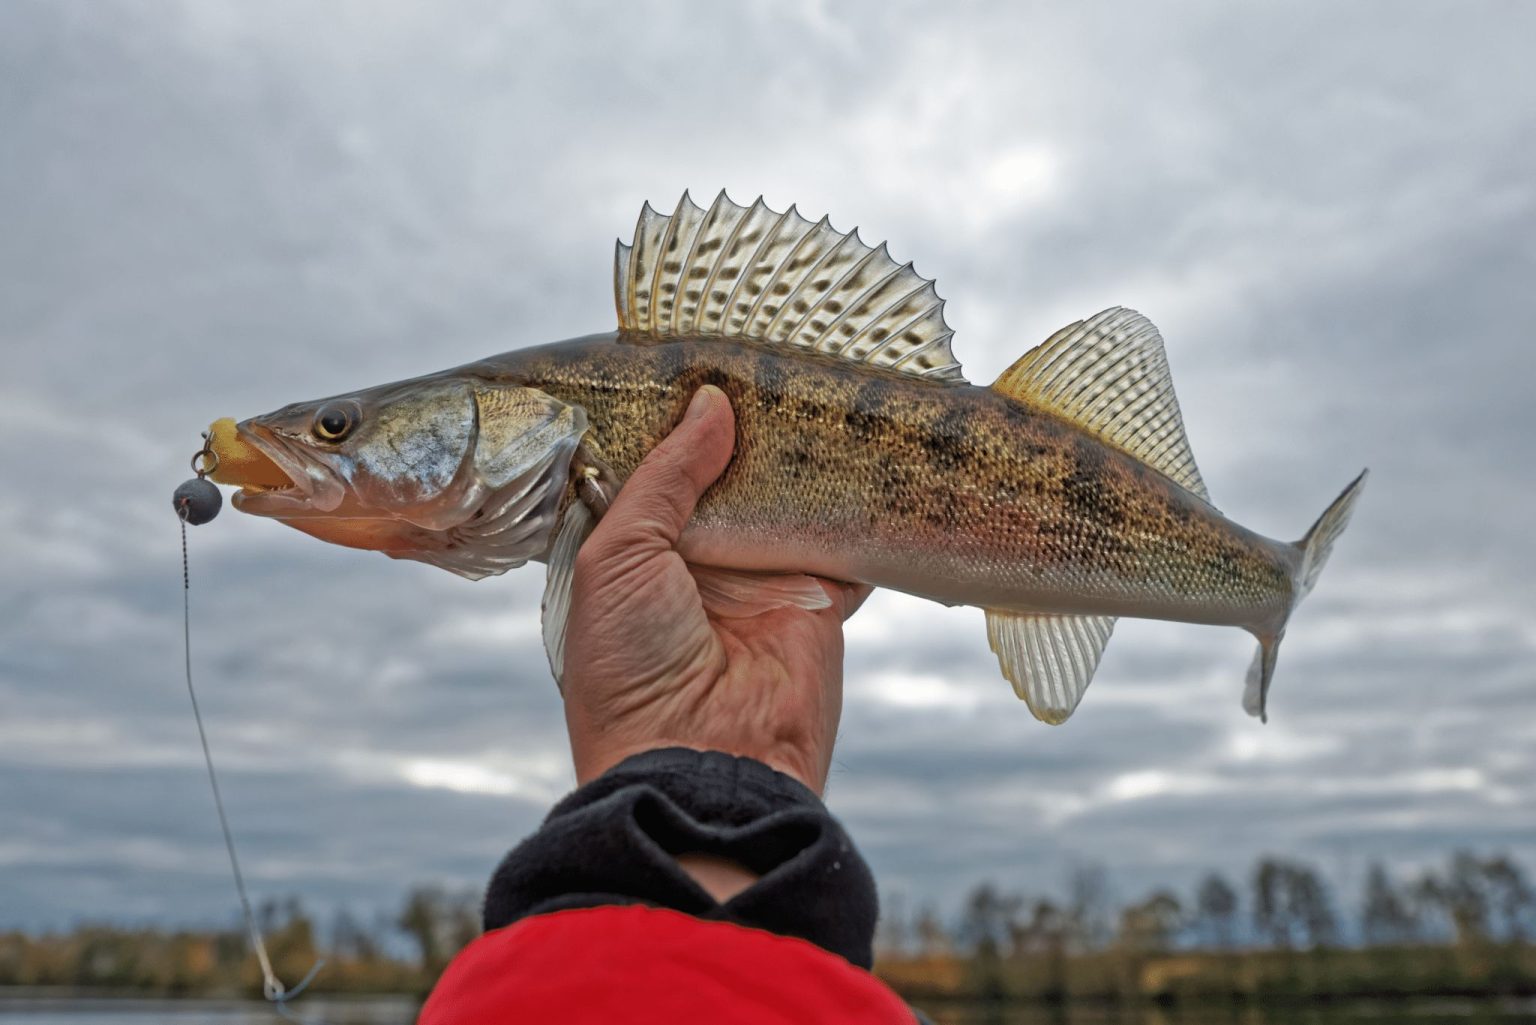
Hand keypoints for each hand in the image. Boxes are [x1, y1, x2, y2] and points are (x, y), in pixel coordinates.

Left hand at [560, 385, 869, 794]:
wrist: (702, 764)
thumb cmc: (631, 668)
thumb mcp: (619, 554)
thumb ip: (665, 476)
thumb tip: (713, 404)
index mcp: (632, 555)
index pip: (655, 471)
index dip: (671, 422)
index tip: (692, 360)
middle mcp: (696, 563)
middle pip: (725, 476)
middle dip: (742, 428)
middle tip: (765, 358)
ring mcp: (760, 579)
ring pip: (786, 498)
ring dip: (799, 456)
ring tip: (814, 383)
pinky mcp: (820, 598)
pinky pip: (845, 539)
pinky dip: (859, 502)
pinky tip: (866, 448)